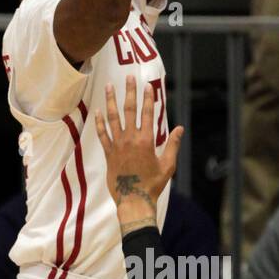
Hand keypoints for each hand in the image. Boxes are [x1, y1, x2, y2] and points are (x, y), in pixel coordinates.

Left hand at [95, 75, 182, 226]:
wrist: (134, 200)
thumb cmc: (153, 184)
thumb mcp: (168, 165)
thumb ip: (173, 145)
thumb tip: (180, 129)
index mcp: (146, 141)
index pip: (147, 114)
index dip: (148, 98)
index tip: (147, 85)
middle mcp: (130, 140)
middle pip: (129, 111)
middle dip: (130, 93)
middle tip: (128, 78)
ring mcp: (117, 146)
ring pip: (113, 119)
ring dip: (111, 101)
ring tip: (110, 87)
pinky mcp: (109, 154)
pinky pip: (103, 135)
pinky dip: (100, 123)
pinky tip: (98, 111)